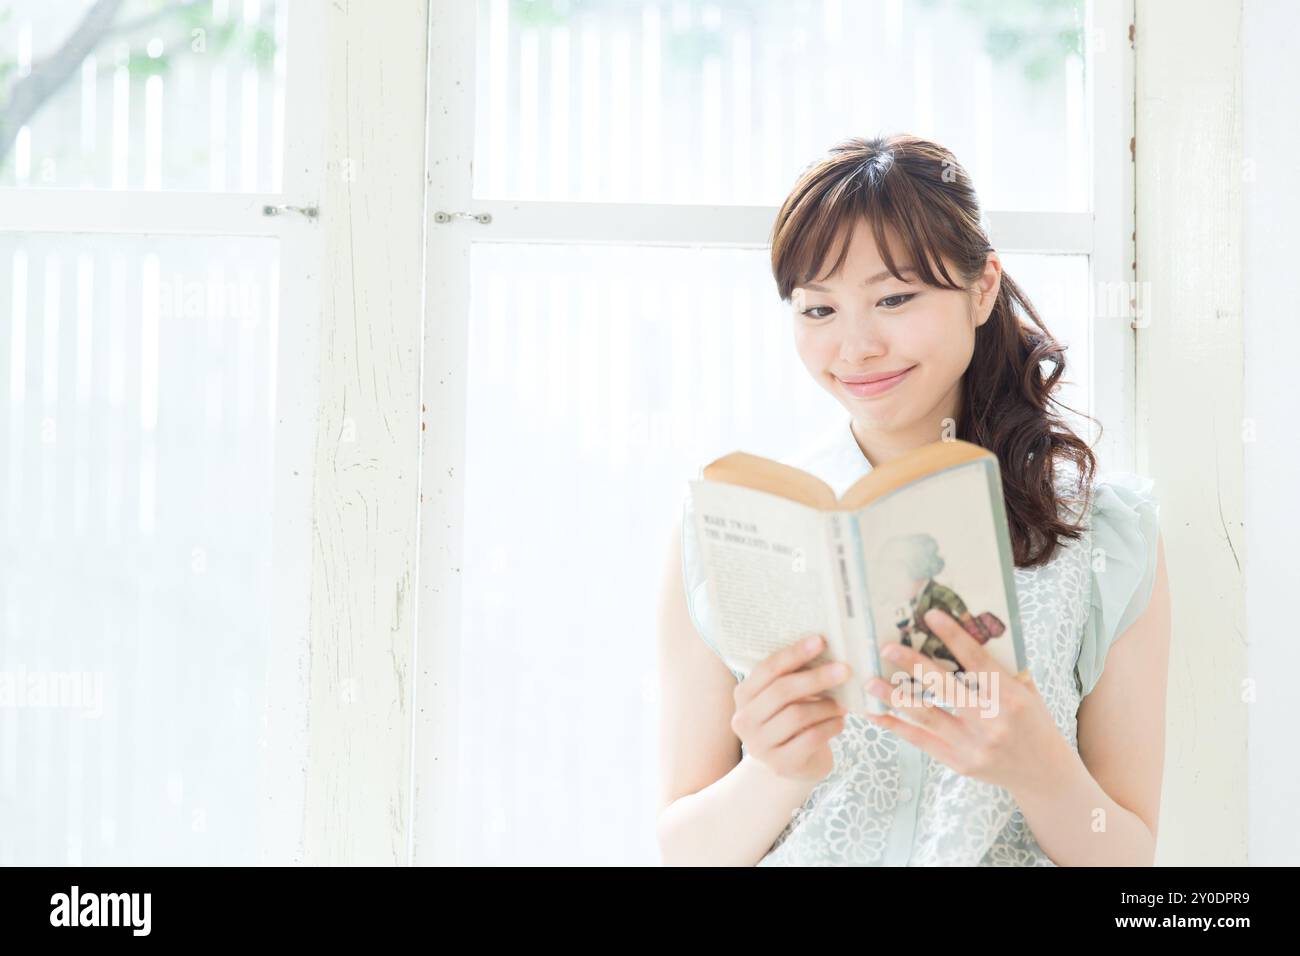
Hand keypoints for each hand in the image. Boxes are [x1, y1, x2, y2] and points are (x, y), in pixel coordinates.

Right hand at [731, 634, 850, 782]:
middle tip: (844, 670)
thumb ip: (794, 676)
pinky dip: (830, 726)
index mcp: (743, 695)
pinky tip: (840, 722)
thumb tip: (824, 647)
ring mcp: (760, 745)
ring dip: (826, 705)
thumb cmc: (792, 720)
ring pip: (797, 715)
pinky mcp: (780, 764)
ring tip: (843, 703)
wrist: (792, 764)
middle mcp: (744, 720)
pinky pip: (810, 738)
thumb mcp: (785, 698)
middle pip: (782, 691)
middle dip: (816, 678)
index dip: (794, 654)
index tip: (820, 641)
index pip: (767, 669)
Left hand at [863, 608, 1071, 794]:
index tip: (930, 616)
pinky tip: (877, 714)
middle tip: (887, 647)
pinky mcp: (960, 764)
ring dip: (895, 697)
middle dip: (913, 665)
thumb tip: (968, 630)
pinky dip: (896, 726)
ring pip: (926, 716)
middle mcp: (992, 722)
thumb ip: (1001, 666)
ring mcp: (974, 745)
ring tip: (870, 682)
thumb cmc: (1033, 723)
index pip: (977, 661)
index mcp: (1012, 698)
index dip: (953, 636)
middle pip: (945, 687)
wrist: (1045, 775)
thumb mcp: (1027, 692)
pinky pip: (921, 741)